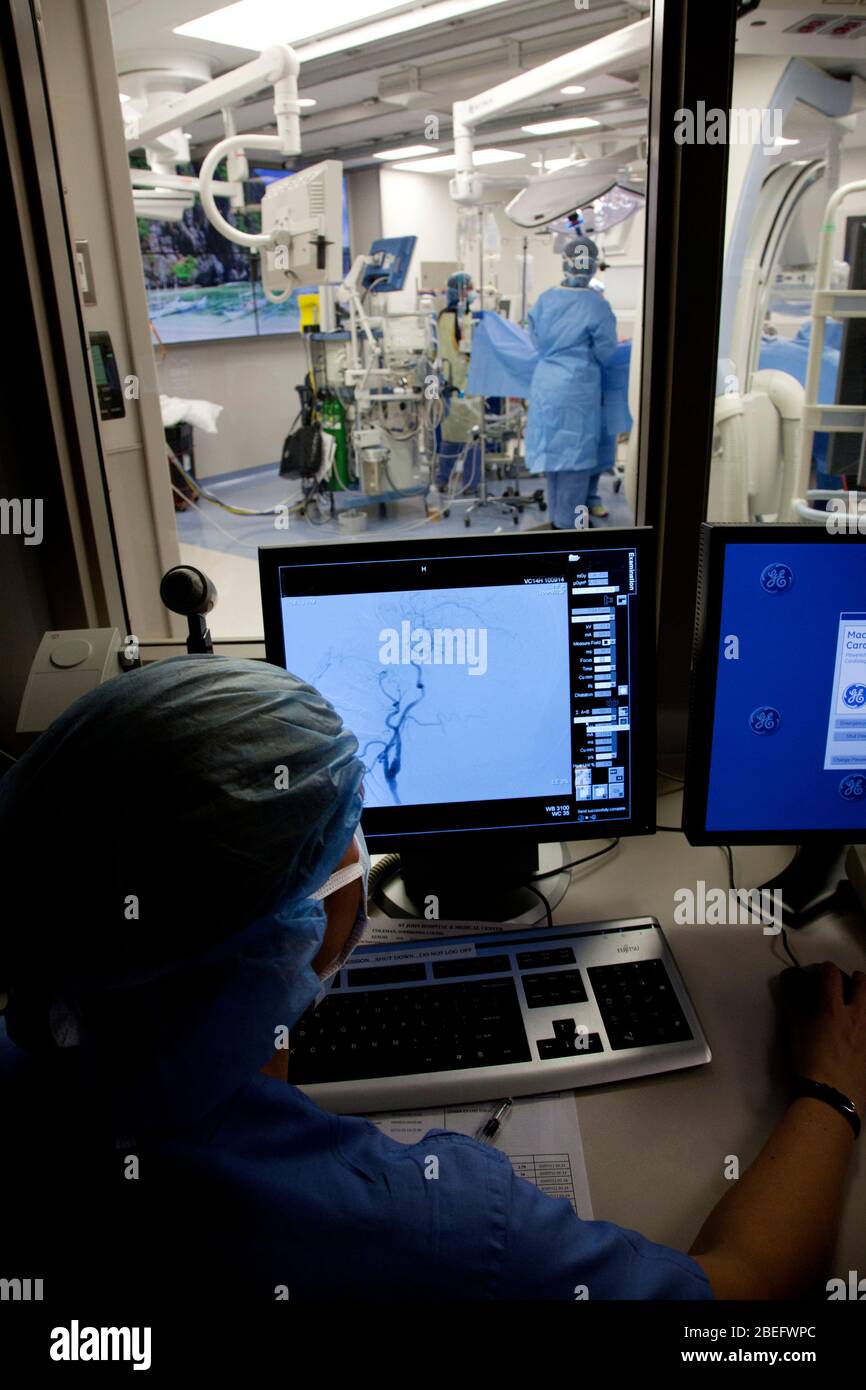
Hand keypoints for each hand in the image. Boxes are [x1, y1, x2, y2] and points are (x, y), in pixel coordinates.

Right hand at [789, 963, 865, 1111]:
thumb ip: (796, 1009)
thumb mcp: (797, 1033)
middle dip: (858, 978)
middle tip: (853, 980)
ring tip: (862, 1001)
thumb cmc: (810, 1064)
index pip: (832, 976)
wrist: (832, 1095)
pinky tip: (864, 1027)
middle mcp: (856, 1017)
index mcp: (832, 1010)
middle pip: (863, 985)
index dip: (828, 968)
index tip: (825, 969)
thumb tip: (792, 991)